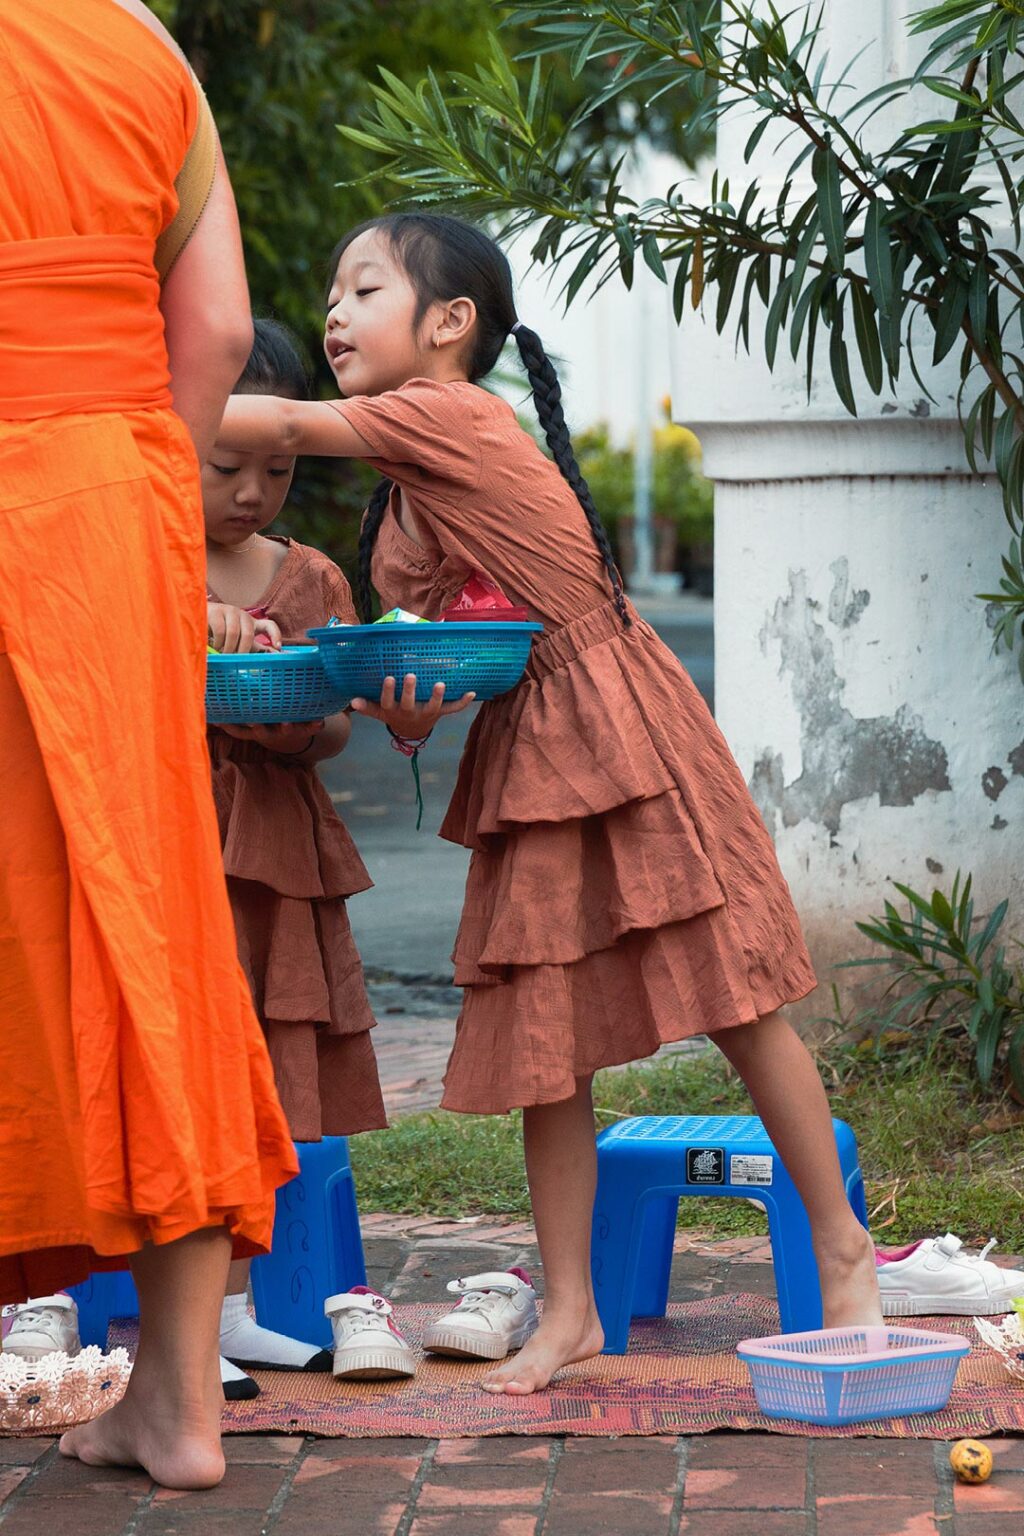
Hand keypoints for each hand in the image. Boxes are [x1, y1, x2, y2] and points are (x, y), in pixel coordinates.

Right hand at [208, 602, 281, 653]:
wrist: (196, 620)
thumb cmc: (220, 634)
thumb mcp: (239, 642)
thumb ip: (253, 649)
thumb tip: (271, 657)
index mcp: (251, 623)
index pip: (269, 625)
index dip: (275, 635)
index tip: (278, 647)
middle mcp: (242, 615)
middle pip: (249, 634)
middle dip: (242, 650)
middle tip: (234, 660)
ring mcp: (229, 611)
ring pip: (234, 633)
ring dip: (228, 648)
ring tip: (222, 654)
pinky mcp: (215, 612)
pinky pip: (220, 631)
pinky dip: (218, 643)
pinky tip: (214, 646)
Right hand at [218, 719, 324, 753]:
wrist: (293, 736)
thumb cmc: (267, 721)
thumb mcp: (250, 720)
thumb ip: (234, 710)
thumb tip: (209, 697)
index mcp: (253, 728)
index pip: (238, 729)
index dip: (229, 726)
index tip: (221, 721)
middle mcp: (267, 732)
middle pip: (261, 731)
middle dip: (258, 727)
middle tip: (254, 721)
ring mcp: (285, 731)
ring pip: (285, 730)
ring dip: (286, 727)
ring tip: (287, 722)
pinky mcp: (303, 730)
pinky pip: (309, 728)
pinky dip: (315, 725)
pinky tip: (320, 721)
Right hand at [350, 674, 475, 735]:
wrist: (411, 732)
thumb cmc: (393, 714)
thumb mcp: (379, 713)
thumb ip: (367, 707)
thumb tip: (352, 701)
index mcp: (394, 711)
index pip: (388, 701)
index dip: (389, 691)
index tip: (388, 678)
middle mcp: (410, 713)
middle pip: (409, 703)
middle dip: (409, 690)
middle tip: (410, 675)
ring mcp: (426, 713)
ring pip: (433, 707)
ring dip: (438, 697)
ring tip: (441, 684)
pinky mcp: (439, 713)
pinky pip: (452, 709)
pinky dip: (463, 702)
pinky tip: (472, 693)